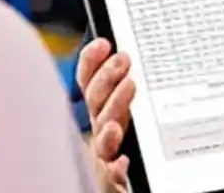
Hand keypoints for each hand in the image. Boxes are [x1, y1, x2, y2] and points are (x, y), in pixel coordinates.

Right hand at [76, 38, 135, 190]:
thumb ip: (126, 85)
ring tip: (129, 87)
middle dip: (107, 77)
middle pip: (96, 100)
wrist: (124, 182)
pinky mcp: (112, 178)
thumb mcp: (132, 109)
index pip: (89, 82)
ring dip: (114, 106)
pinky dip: (114, 166)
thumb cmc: (133, 143)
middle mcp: (100, 128)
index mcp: (102, 109)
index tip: (103, 43)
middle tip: (123, 59)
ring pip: (104, 128)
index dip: (91, 62)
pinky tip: (122, 160)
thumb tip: (123, 50)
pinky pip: (111, 172)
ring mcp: (105, 152)